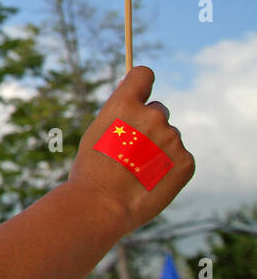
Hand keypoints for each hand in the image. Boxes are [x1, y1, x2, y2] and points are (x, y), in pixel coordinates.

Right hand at [67, 65, 194, 234]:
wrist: (103, 204)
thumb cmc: (92, 170)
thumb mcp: (97, 132)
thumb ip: (119, 113)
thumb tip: (134, 97)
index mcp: (126, 104)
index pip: (143, 75)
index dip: (140, 85)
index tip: (139, 96)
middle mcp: (153, 116)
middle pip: (158, 111)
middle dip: (149, 126)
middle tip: (130, 151)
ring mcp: (173, 138)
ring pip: (168, 137)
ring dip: (157, 148)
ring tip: (136, 171)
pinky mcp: (186, 161)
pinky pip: (179, 158)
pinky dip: (168, 167)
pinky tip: (149, 181)